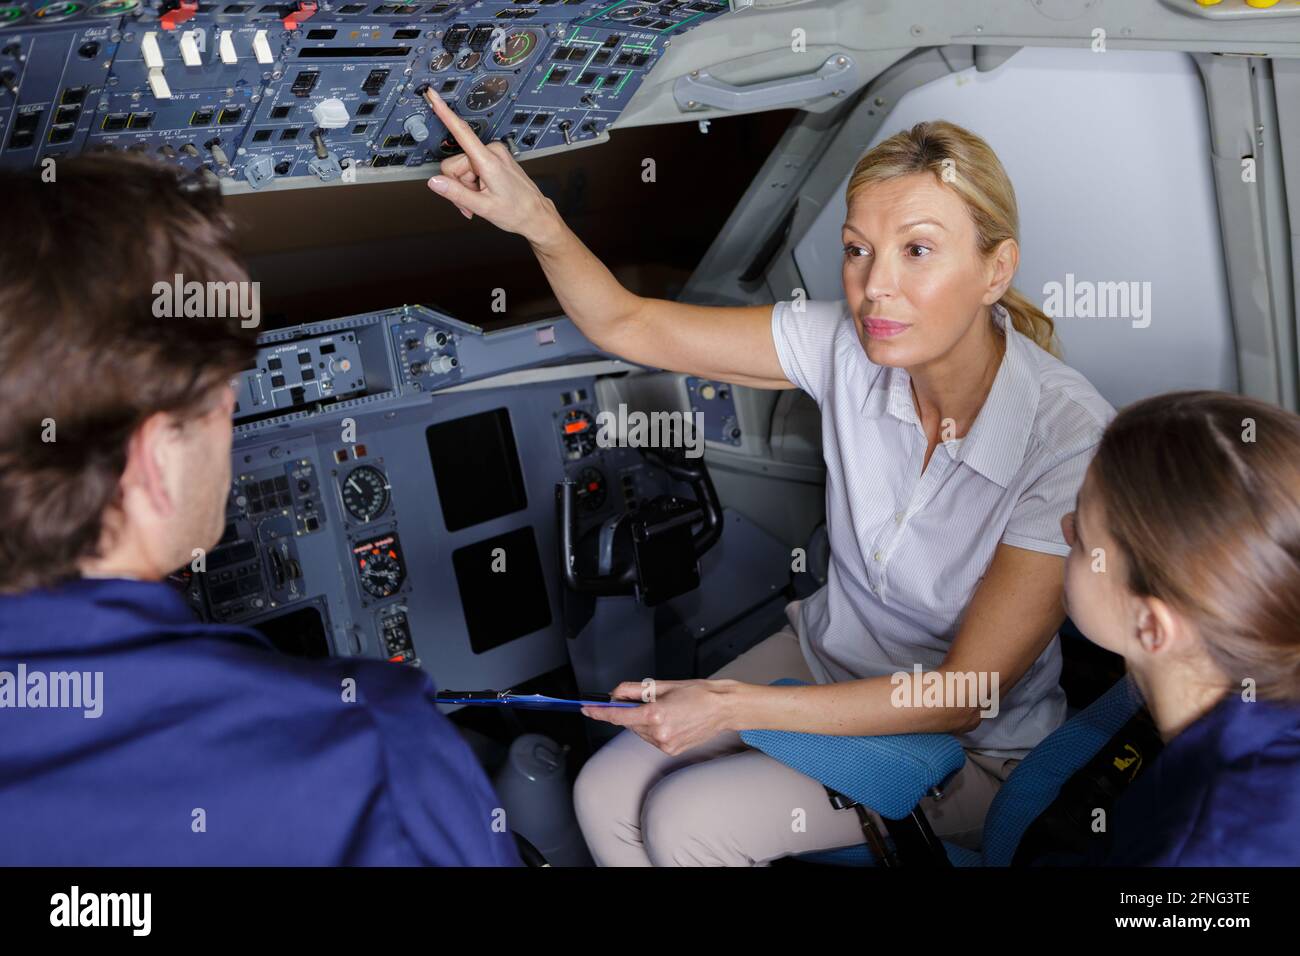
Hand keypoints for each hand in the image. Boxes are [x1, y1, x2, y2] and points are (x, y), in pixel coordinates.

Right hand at [422, 86, 560, 243]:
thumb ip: (456, 193)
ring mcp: (494, 154)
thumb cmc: (516, 211)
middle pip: (455, 164)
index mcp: (489, 160)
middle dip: (458, 185)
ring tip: (479, 200)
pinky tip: (481, 195)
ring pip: (462, 169)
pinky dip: (473, 185)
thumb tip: (435, 182)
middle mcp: (492, 151)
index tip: (433, 96)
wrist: (535, 215)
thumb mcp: (483, 207)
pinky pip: (472, 169)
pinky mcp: (495, 158)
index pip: (461, 131)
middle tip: (470, 202)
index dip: (444, 112)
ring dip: (466, 187)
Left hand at [581, 679, 740, 755]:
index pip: (618, 716)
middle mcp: (658, 733)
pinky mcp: (671, 750)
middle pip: (627, 723)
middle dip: (626, 712)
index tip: (587, 709)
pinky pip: (651, 738)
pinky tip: (668, 719)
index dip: (599, 713)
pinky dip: (652, 729)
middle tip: (639, 698)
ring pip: (639, 732)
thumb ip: (634, 690)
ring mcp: (665, 744)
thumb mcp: (662, 685)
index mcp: (655, 714)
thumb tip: (615, 694)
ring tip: (662, 708)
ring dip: (640, 720)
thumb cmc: (698, 693)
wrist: (722, 708)